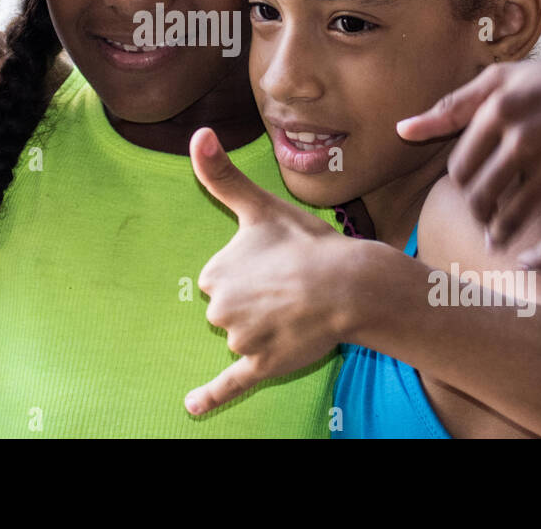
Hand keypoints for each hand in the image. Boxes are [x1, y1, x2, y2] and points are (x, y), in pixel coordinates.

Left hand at [183, 127, 359, 416]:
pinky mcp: (260, 366)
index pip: (224, 279)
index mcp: (216, 273)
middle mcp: (220, 308)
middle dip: (257, 302)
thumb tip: (197, 133)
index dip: (252, 272)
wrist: (350, 283)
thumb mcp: (261, 204)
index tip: (276, 264)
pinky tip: (191, 408)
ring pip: (244, 338)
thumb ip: (222, 174)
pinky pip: (229, 385)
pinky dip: (209, 399)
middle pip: (230, 311)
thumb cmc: (308, 243)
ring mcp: (241, 340)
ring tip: (297, 311)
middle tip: (291, 288)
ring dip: (265, 331)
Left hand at [397, 43, 540, 268]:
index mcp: (496, 111)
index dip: (462, 185)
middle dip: (478, 214)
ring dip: (502, 236)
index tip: (473, 188)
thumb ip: (449, 107)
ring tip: (499, 240)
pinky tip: (529, 263)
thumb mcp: (500, 80)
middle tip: (484, 219)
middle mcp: (521, 139)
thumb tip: (401, 130)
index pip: (458, 169)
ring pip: (512, 219)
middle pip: (479, 198)